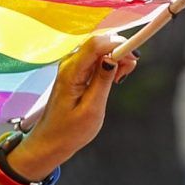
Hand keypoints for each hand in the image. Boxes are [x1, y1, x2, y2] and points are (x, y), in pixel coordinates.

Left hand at [13, 33, 136, 179]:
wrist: (51, 141)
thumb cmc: (69, 131)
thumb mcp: (92, 109)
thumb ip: (103, 81)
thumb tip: (113, 58)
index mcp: (70, 72)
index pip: (96, 44)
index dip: (118, 45)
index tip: (134, 58)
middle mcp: (69, 64)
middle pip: (100, 43)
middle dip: (119, 52)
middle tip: (126, 74)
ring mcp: (71, 66)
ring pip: (100, 49)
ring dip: (115, 59)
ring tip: (117, 81)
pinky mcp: (75, 71)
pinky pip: (96, 58)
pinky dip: (109, 65)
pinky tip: (112, 80)